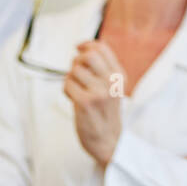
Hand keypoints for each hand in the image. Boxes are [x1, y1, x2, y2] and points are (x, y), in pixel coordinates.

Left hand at [64, 41, 124, 167]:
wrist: (109, 141)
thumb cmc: (105, 113)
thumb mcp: (113, 87)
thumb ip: (103, 69)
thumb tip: (82, 48)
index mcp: (120, 75)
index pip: (102, 48)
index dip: (86, 44)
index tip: (78, 47)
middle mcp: (112, 81)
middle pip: (88, 55)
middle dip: (77, 61)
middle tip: (77, 73)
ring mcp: (100, 91)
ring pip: (74, 71)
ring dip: (70, 79)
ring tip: (77, 91)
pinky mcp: (85, 102)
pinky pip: (67, 84)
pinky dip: (66, 90)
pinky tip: (73, 99)